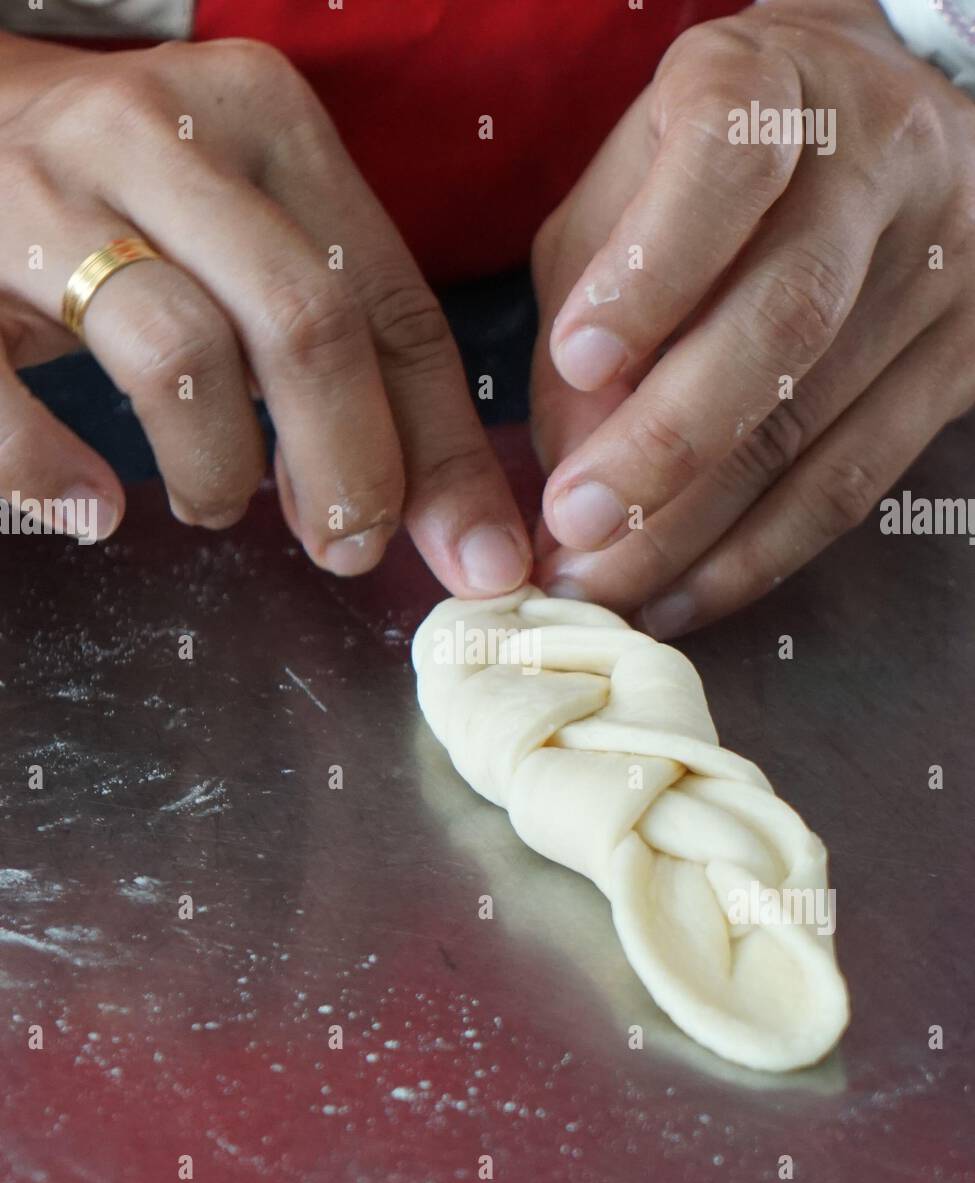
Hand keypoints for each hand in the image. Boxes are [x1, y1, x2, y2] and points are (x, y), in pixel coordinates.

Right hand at [0, 33, 529, 592]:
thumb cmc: (137, 194)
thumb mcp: (259, 230)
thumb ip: (352, 343)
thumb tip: (446, 513)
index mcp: (265, 120)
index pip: (392, 304)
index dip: (443, 447)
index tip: (476, 553)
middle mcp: (161, 135)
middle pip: (303, 325)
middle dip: (350, 468)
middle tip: (348, 549)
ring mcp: (43, 189)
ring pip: (178, 354)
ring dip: (218, 469)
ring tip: (217, 504)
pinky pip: (3, 394)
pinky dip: (51, 472)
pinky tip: (92, 507)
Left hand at [530, 0, 974, 633]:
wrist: (880, 128)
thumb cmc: (715, 169)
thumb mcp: (625, 187)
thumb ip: (585, 300)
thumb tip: (571, 462)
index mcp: (777, 90)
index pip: (729, 168)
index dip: (652, 271)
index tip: (579, 361)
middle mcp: (881, 169)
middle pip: (786, 320)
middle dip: (667, 443)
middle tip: (574, 526)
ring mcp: (940, 272)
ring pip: (817, 427)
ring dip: (695, 531)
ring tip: (604, 586)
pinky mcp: (960, 368)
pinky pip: (852, 487)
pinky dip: (755, 559)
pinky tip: (677, 599)